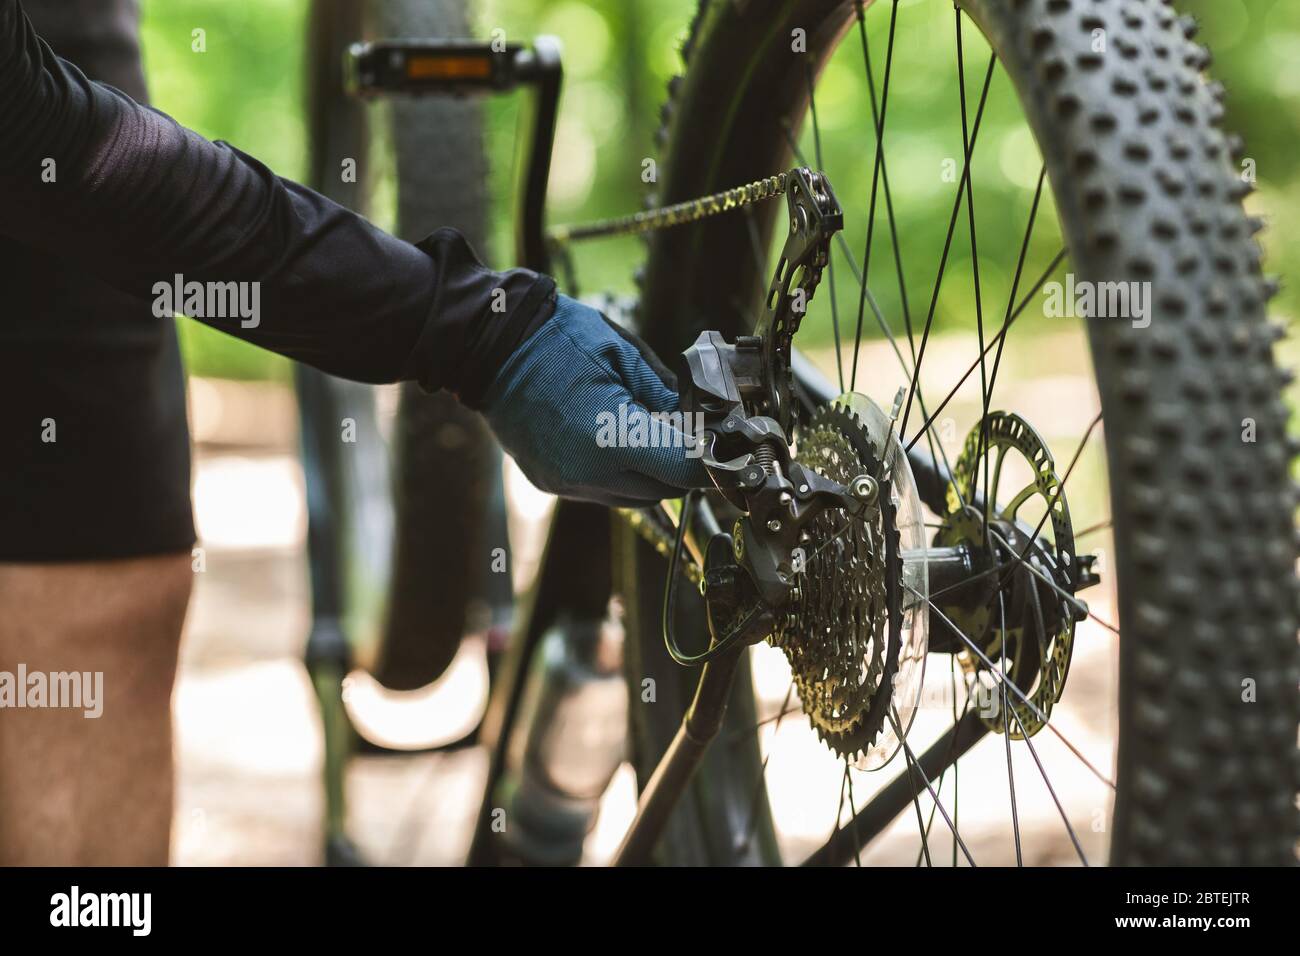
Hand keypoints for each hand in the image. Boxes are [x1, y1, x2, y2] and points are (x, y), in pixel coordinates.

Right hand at [481, 295, 709, 506]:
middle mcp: (587, 472)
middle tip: (688, 429)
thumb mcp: (626, 356)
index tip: (726, 448)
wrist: (489, 344)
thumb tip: (699, 423)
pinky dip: (619, 471)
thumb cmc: (557, 338)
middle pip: (664, 489)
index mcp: (610, 439)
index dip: (712, 462)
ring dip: (652, 471)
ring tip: (647, 429)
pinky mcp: (551, 483)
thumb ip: (666, 397)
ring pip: (636, 496)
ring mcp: (566, 482)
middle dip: (682, 463)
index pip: (684, 471)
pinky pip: (603, 490)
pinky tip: (613, 436)